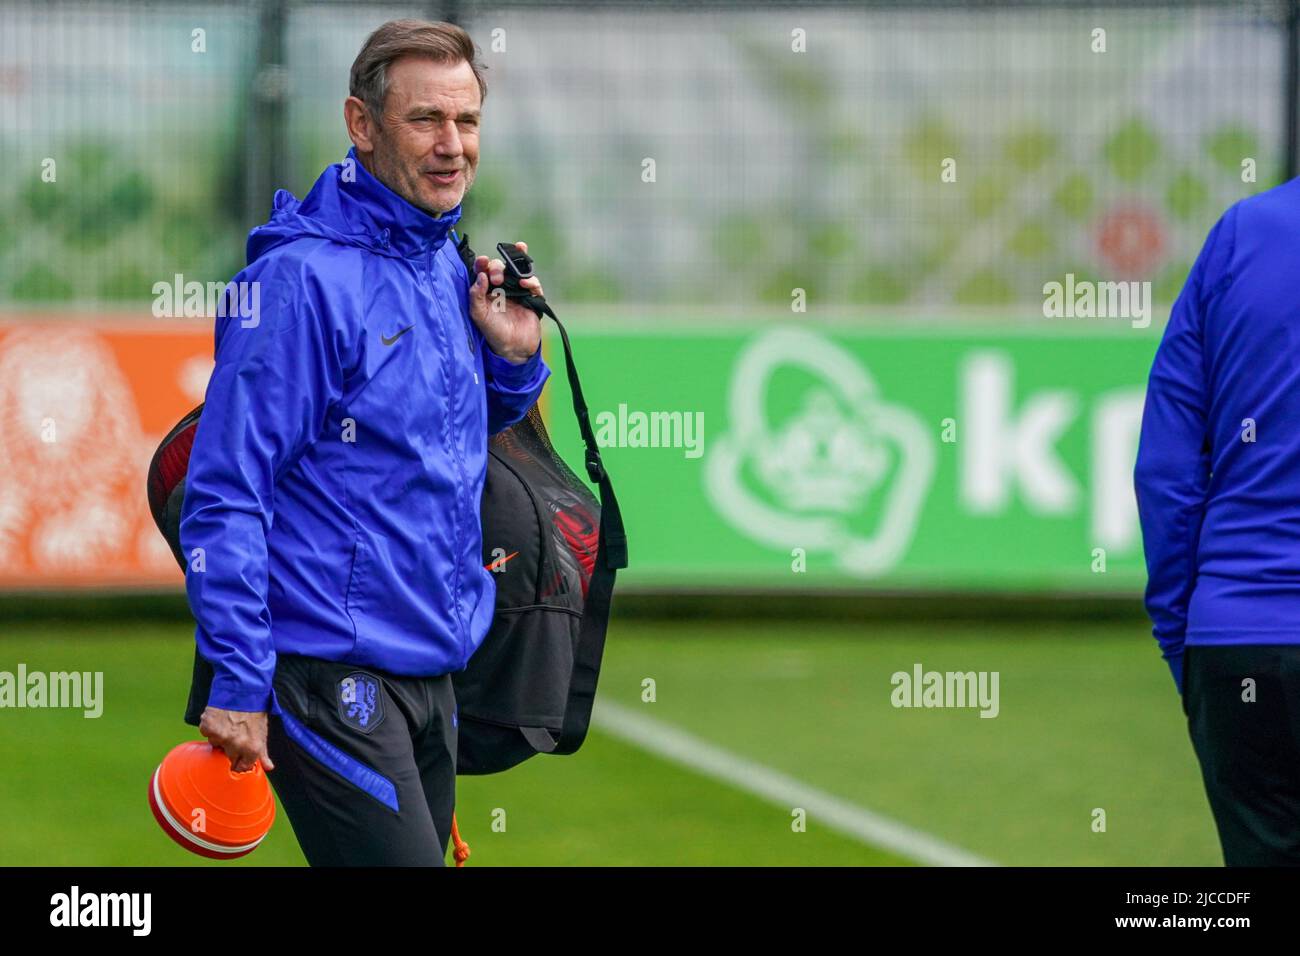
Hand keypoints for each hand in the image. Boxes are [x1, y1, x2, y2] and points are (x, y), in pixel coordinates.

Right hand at [199, 707, 274, 773]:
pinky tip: (220, 718)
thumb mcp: (262, 731)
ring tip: (229, 722)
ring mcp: (220, 737)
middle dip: (232, 749)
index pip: (242, 767)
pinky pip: (207, 734)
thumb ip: (263, 752)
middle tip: (236, 734)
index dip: (242, 762)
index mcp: (252, 748)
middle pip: (229, 758)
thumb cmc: (255, 709)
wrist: (243, 688)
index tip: (241, 757)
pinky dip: (211, 727)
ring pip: (216, 745)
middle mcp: (236, 745)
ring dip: (220, 737)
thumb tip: (268, 767)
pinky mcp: (208, 727)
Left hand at [468, 239, 543, 363]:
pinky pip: (534, 284)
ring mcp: (517, 292)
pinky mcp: (532, 297)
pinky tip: (525, 284)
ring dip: (516, 268)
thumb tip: (480, 275)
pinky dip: (531, 281)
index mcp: (486, 291)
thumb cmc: (493, 332)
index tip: (483, 260)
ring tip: (512, 277)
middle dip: (497, 268)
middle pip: (500, 267)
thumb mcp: (479, 315)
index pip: (483, 271)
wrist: (514, 348)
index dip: (482, 263)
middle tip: (496, 279)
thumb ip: (476, 295)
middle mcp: (501, 289)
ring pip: (518, 271)